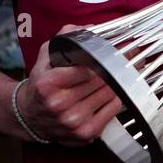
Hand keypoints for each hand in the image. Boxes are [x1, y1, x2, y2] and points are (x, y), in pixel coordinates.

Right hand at [17, 25, 123, 145]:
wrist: (29, 116)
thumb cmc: (41, 83)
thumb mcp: (46, 55)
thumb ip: (66, 38)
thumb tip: (91, 29)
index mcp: (48, 83)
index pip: (88, 66)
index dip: (108, 55)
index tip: (124, 46)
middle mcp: (60, 104)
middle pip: (101, 80)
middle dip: (119, 66)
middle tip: (133, 55)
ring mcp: (73, 121)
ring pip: (109, 94)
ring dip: (121, 81)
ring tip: (130, 70)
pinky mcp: (85, 133)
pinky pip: (112, 111)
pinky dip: (118, 98)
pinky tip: (118, 89)